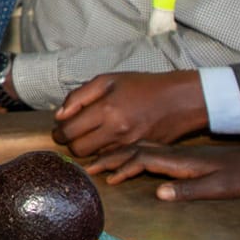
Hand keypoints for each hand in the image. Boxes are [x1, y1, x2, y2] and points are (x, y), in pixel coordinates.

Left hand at [51, 71, 208, 157]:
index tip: (60, 129)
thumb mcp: (109, 80)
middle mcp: (116, 131)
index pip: (70, 131)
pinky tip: (105, 141)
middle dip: (70, 143)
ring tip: (89, 135)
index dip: (59, 132)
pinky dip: (103, 153)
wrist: (180, 100)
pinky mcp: (138, 153)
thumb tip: (59, 116)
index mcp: (106, 110)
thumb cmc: (142, 86)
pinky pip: (111, 159)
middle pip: (79, 150)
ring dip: (86, 149)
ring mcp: (128, 145)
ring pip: (94, 157)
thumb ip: (79, 97)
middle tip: (70, 134)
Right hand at [83, 143, 239, 200]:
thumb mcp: (217, 187)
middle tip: (87, 166)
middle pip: (134, 151)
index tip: (106, 179)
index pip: (143, 160)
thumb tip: (160, 194)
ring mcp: (174, 154)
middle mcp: (173, 155)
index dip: (123, 168)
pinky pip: (145, 150)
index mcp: (179, 162)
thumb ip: (189, 190)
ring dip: (116, 154)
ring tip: (97, 161)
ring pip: (137, 148)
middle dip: (109, 158)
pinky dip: (128, 153)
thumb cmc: (238, 178)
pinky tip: (122, 158)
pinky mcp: (178, 156)